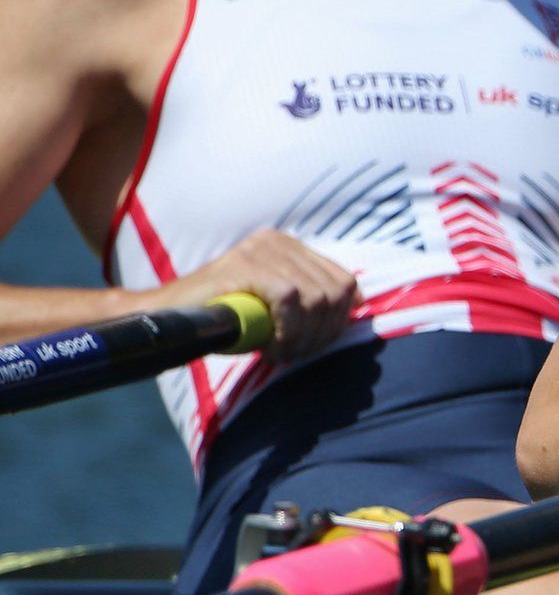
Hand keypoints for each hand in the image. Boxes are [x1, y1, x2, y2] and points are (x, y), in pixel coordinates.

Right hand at [142, 230, 360, 363]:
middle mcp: (279, 241)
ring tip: (278, 350)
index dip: (339, 320)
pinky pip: (289, 298)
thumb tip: (357, 304)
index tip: (315, 343)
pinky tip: (268, 346)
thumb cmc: (223, 319)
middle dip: (321, 333)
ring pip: (315, 298)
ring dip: (302, 336)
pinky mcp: (244, 264)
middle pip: (334, 293)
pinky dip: (286, 330)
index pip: (344, 282)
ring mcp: (260, 249)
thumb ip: (310, 299)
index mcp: (291, 247)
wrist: (165, 319)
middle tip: (293, 353)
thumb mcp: (275, 306)